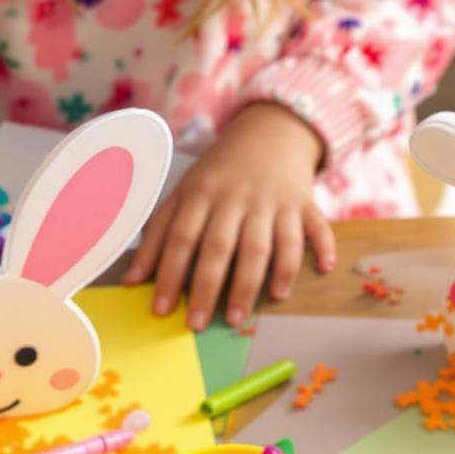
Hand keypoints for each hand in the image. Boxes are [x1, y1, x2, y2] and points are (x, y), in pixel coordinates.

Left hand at [126, 101, 336, 330]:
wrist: (271, 130)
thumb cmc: (222, 172)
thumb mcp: (185, 192)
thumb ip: (159, 234)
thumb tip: (133, 280)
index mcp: (202, 193)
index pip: (182, 238)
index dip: (170, 274)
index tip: (161, 309)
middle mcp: (237, 198)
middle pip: (221, 247)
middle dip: (208, 288)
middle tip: (197, 324)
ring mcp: (272, 201)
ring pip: (264, 246)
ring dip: (252, 283)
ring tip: (239, 317)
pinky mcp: (303, 203)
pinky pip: (314, 227)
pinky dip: (319, 248)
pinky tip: (321, 270)